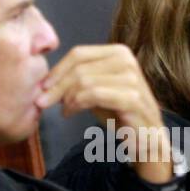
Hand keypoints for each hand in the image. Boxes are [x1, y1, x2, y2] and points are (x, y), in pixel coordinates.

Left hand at [35, 45, 173, 184]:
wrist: (147, 137)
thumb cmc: (120, 113)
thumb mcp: (97, 89)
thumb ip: (78, 80)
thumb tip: (47, 81)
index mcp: (119, 53)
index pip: (79, 54)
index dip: (57, 69)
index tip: (43, 86)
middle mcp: (127, 61)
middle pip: (79, 68)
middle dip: (57, 86)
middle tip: (43, 101)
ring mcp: (131, 79)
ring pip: (84, 81)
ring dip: (67, 97)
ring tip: (64, 109)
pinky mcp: (132, 98)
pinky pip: (94, 95)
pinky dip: (77, 104)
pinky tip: (71, 113)